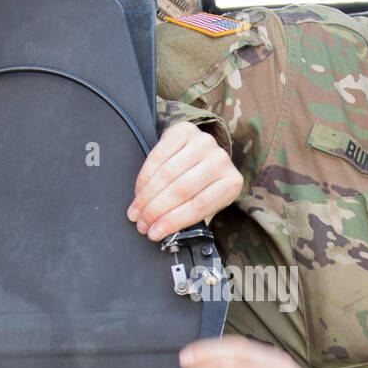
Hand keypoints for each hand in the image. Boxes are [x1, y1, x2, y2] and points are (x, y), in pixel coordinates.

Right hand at [128, 121, 242, 241]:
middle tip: (140, 223)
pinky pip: (158, 156)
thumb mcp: (206, 204)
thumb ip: (193, 219)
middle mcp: (220, 160)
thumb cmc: (204, 184)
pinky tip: (138, 191)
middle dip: (155, 210)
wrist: (203, 153)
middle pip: (181, 190)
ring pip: (167, 174)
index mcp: (231, 183)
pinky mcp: (184, 131)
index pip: (199, 206)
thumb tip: (169, 237)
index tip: (154, 233)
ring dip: (146, 196)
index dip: (172, 222)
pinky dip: (145, 176)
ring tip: (136, 211)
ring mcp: (203, 142)